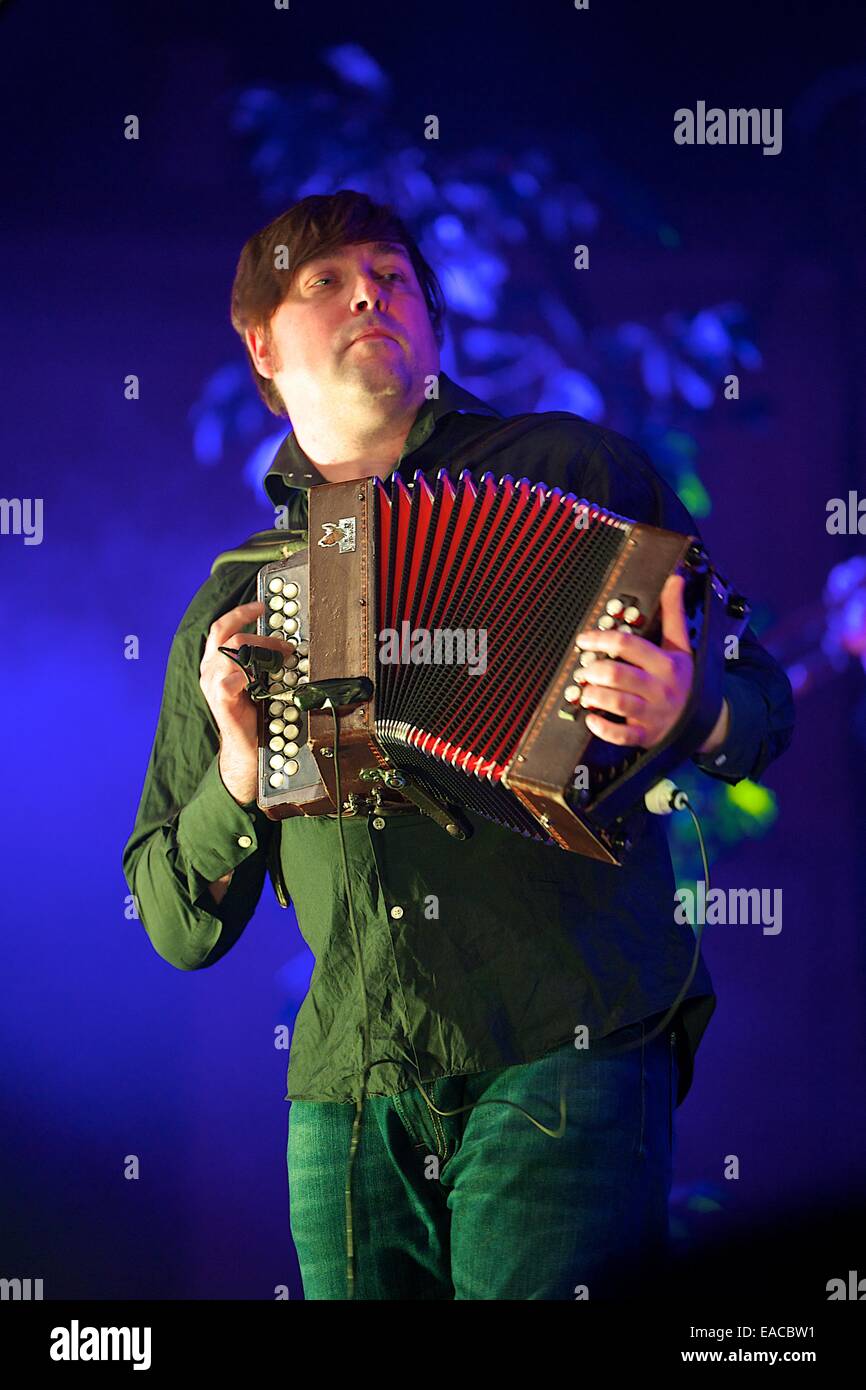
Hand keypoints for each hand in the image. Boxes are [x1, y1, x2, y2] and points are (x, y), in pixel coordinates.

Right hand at [199, 599, 296, 802]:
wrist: (247, 745)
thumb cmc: (254, 712)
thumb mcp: (257, 680)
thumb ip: (261, 662)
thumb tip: (286, 645)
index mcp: (216, 662)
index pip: (222, 627)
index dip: (240, 613)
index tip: (261, 606)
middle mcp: (210, 670)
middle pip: (229, 636)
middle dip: (262, 637)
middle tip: (285, 646)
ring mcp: (212, 684)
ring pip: (231, 652)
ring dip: (261, 652)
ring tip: (282, 660)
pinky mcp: (219, 699)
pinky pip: (230, 679)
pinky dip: (249, 675)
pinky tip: (263, 680)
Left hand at [572, 573, 723, 749]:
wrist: (705, 720)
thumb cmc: (685, 679)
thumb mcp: (681, 646)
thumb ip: (673, 612)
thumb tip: (674, 579)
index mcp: (665, 663)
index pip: (629, 645)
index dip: (602, 639)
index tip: (585, 639)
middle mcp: (658, 688)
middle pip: (619, 675)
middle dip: (595, 670)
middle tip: (585, 669)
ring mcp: (652, 713)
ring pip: (617, 703)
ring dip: (594, 696)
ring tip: (585, 691)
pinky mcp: (645, 735)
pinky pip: (620, 735)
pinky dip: (602, 728)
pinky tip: (591, 719)